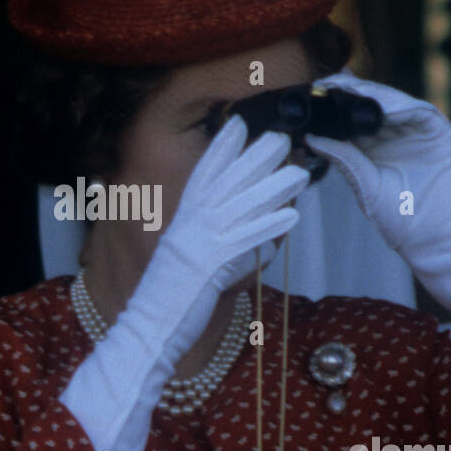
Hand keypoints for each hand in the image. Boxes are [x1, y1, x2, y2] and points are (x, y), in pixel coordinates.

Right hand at [58, 115, 308, 450]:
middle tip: (282, 137)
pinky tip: (292, 218)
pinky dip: (270, 228)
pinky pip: (247, 241)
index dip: (220, 148)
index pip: (202, 175)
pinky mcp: (213, 266)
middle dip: (256, 156)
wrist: (149, 326)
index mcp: (182, 220)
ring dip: (274, 188)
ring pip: (243, 206)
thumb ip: (207, 241)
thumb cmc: (168, 300)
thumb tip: (245, 236)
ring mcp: (201, 243)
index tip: (239, 123)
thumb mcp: (182, 260)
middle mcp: (190, 225)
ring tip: (301, 174)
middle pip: (228, 182)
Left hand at [304, 72, 450, 313]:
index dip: (335, 101)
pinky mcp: (441, 135)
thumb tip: (310, 137)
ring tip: (350, 90)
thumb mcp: (364, 184)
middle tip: (327, 83)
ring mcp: (419, 132)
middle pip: (373, 103)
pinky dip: (401, 107)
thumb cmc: (400, 220)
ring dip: (373, 95)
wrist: (435, 242)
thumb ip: (342, 157)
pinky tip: (381, 107)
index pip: (353, 114)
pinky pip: (420, 112)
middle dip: (351, 92)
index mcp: (375, 144)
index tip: (312, 93)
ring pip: (395, 102)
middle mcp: (397, 133)